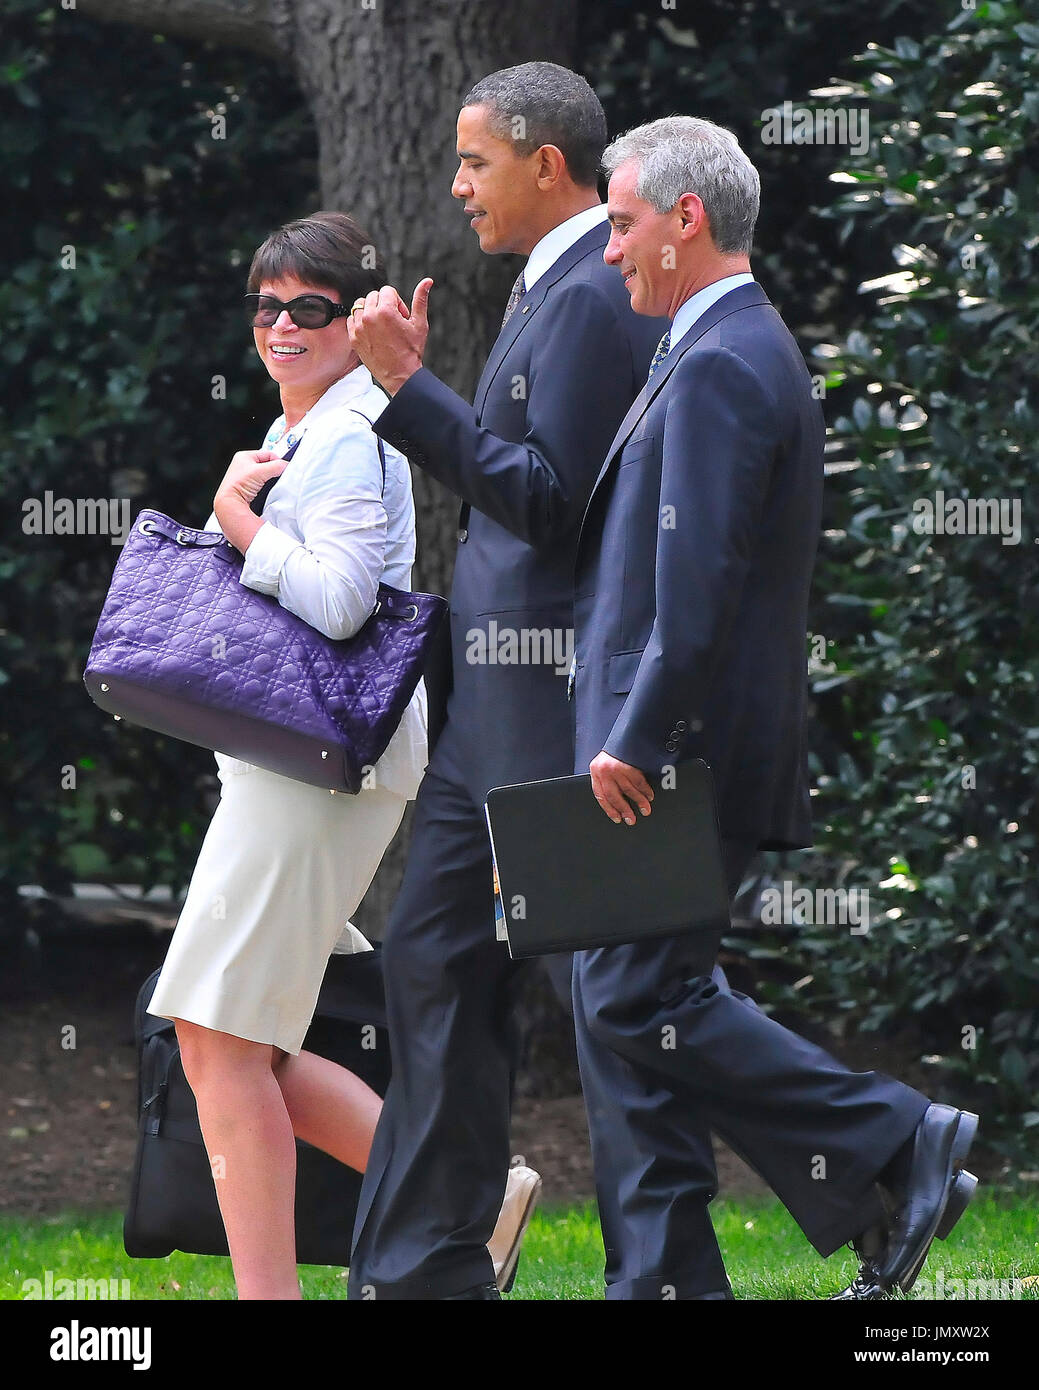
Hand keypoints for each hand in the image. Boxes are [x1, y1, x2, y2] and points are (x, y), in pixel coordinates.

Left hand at [213, 449, 284, 511]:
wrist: (230, 503)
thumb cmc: (238, 485)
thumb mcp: (260, 471)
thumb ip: (276, 466)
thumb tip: (287, 466)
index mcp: (244, 456)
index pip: (268, 454)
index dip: (277, 460)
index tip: (284, 468)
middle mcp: (244, 465)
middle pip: (267, 465)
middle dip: (273, 470)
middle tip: (277, 476)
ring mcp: (246, 478)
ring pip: (266, 476)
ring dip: (270, 480)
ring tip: (270, 485)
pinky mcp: (248, 488)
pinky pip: (263, 485)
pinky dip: (266, 487)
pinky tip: (266, 491)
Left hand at [348, 279, 432, 394]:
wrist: (400, 376)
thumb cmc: (412, 350)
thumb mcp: (419, 323)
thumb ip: (420, 299)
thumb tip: (428, 280)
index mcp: (385, 311)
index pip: (387, 291)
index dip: (397, 302)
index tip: (401, 316)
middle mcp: (370, 317)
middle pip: (374, 296)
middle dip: (384, 305)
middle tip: (393, 322)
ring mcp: (359, 328)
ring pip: (361, 305)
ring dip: (371, 311)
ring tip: (382, 326)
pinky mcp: (353, 338)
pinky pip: (352, 319)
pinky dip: (361, 321)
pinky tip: (372, 332)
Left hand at [589, 751, 654, 824]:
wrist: (627, 731)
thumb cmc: (616, 749)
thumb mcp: (606, 763)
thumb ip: (607, 778)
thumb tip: (615, 799)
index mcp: (596, 771)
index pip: (601, 795)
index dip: (609, 809)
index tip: (616, 817)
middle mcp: (605, 770)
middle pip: (614, 796)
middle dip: (624, 810)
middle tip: (631, 819)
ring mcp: (617, 767)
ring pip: (629, 790)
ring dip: (638, 802)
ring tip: (644, 809)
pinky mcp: (630, 764)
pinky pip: (639, 782)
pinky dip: (645, 790)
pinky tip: (649, 796)